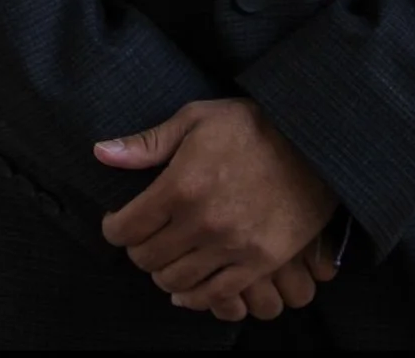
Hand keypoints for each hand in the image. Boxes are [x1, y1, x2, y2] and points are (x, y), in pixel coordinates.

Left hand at [95, 98, 337, 314]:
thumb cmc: (252, 125)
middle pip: (147, 258)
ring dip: (162, 272)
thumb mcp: (197, 119)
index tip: (117, 221)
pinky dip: (192, 296)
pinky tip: (186, 287)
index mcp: (181, 184)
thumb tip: (101, 153)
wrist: (313, 144)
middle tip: (143, 236)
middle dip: (137, 249)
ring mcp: (231, 246)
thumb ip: (147, 143)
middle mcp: (202, 222)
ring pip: (175, 281)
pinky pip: (213, 295)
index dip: (114, 228)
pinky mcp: (258, 262)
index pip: (126, 228)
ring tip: (166, 255)